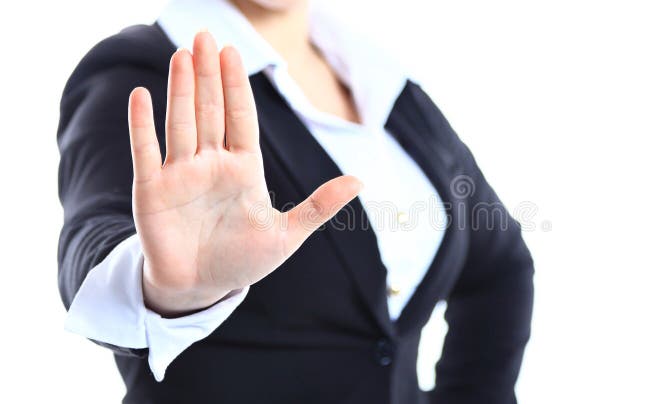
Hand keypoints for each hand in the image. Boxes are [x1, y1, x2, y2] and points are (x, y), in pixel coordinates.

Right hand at [127, 32, 361, 316]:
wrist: (202, 289)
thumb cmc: (244, 260)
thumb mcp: (288, 234)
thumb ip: (320, 206)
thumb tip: (361, 181)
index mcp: (244, 168)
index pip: (241, 116)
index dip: (237, 84)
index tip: (232, 51)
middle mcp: (211, 163)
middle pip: (211, 110)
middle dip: (208, 74)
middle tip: (204, 36)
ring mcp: (181, 174)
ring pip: (181, 122)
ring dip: (180, 90)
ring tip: (181, 55)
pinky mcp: (153, 191)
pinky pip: (146, 152)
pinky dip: (142, 125)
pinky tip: (141, 95)